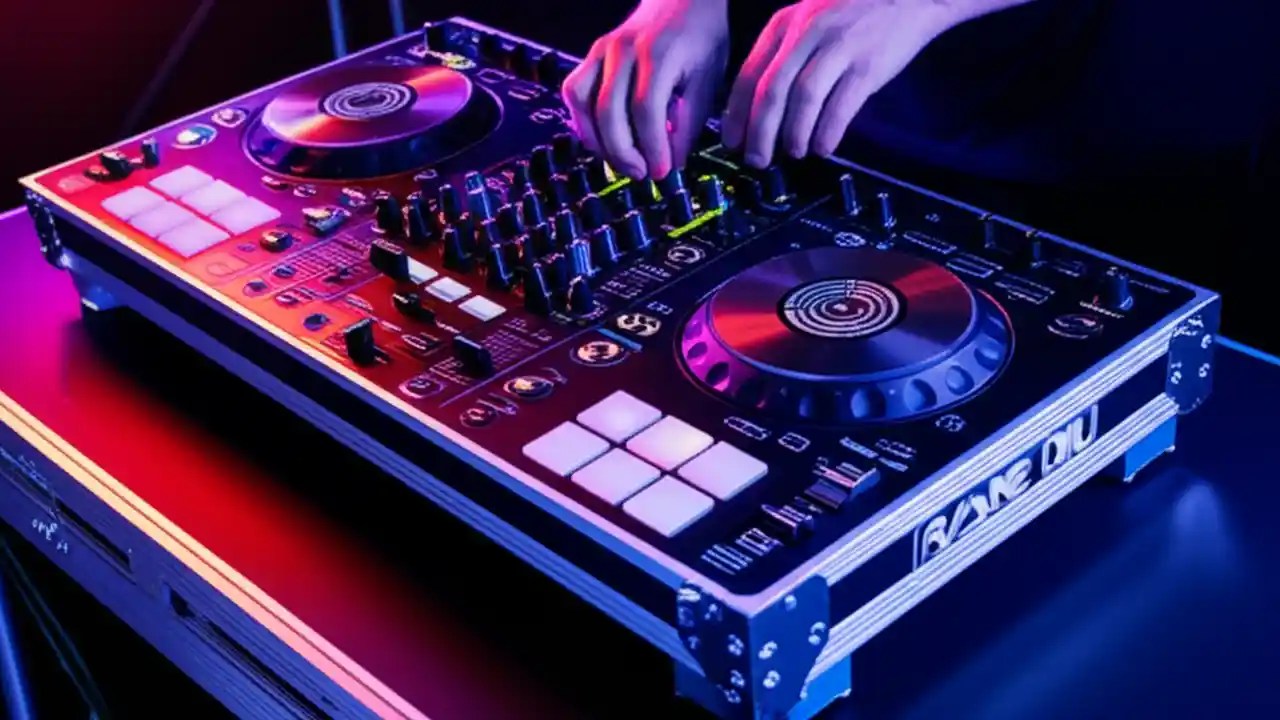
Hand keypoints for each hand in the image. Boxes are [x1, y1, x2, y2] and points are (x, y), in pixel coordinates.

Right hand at [561, 0, 728, 179]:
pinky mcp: (591, 56)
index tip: (662, 171)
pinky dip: (583, 122)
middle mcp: (623, 50)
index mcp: (658, 54)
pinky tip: (602, 140)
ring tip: (621, 161)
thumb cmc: (700, 37)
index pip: (646, 110)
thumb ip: (690, 121)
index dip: (652, 147)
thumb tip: (672, 163)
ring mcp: (602, 50)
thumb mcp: (708, 78)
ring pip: (583, 103)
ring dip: (598, 140)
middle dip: (623, 152)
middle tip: (642, 173)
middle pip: (609, 111)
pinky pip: (574, 92)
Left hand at [721, 0, 956, 166]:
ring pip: (803, 98)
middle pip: (772, 91)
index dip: (737, 114)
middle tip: (757, 160)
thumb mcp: (808, 18)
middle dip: (760, 133)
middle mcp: (807, 33)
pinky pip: (841, 105)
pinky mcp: (867, 64)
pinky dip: (827, 131)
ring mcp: (839, 47)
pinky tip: (823, 147)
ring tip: (793, 153)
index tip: (732, 141)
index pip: (749, 74)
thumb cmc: (856, 12)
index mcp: (785, 23)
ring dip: (794, 133)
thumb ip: (784, 52)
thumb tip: (760, 105)